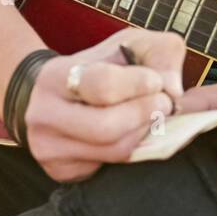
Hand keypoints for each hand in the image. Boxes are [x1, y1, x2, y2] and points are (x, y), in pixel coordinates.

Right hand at [22, 27, 186, 182]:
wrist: (47, 94)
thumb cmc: (97, 66)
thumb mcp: (126, 45)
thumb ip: (159, 53)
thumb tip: (172, 90)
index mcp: (55, 76)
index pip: (102, 85)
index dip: (138, 85)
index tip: (155, 81)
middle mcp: (44, 114)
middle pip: (107, 127)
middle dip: (146, 115)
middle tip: (163, 105)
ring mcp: (49, 147)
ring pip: (114, 151)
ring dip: (145, 134)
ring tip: (152, 118)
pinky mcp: (60, 171)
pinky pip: (109, 168)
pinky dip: (131, 152)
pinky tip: (131, 135)